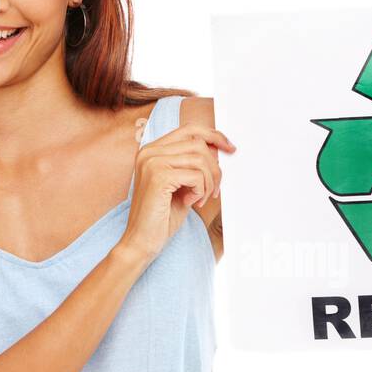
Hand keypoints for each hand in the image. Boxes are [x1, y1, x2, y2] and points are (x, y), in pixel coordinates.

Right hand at [118, 121, 235, 262]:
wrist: (141, 241)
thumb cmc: (161, 217)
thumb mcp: (182, 185)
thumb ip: (195, 165)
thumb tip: (218, 149)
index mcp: (152, 150)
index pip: (189, 130)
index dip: (213, 135)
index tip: (229, 148)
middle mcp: (149, 152)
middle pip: (198, 145)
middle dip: (214, 169)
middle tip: (214, 191)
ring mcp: (152, 162)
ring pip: (200, 159)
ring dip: (209, 183)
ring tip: (201, 199)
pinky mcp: (158, 177)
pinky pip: (196, 176)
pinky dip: (201, 191)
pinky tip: (191, 203)